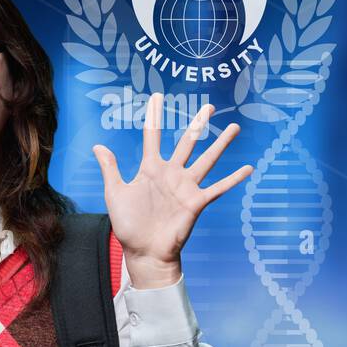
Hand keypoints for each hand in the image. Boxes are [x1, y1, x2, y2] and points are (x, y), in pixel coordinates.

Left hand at [92, 93, 253, 288]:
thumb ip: (110, 169)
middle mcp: (171, 173)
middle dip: (198, 124)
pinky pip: (219, 188)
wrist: (144, 251)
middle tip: (208, 105)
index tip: (157, 96)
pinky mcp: (197, 202)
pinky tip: (248, 167)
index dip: (154, 115)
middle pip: (188, 142)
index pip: (153, 135)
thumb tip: (98, 145)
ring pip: (207, 159)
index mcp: (150, 168)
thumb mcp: (115, 193)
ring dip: (221, 144)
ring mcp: (186, 186)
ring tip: (235, 127)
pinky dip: (233, 179)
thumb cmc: (128, 224)